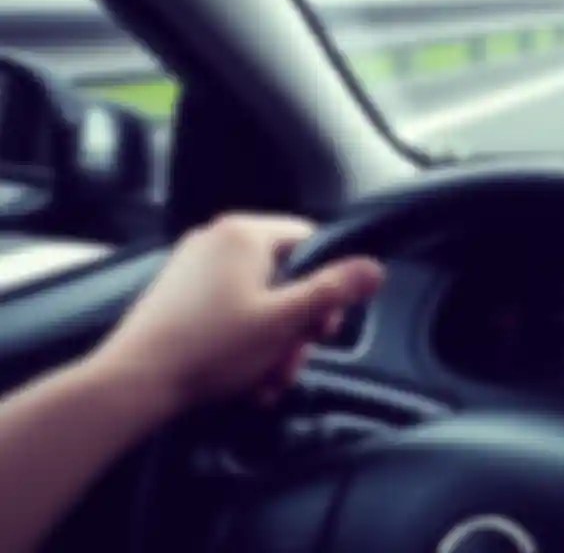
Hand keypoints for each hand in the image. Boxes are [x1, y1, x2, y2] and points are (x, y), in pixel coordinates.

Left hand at [92, 214, 384, 414]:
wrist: (134, 384)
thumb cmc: (209, 348)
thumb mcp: (284, 321)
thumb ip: (334, 291)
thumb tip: (375, 267)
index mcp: (244, 234)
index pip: (311, 243)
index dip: (328, 285)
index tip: (323, 325)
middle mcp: (217, 241)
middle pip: (286, 278)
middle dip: (296, 327)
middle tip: (291, 359)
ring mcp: (194, 268)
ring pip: (259, 302)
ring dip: (273, 344)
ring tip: (265, 379)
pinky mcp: (179, 296)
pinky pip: (230, 313)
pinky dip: (244, 343)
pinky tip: (244, 378)